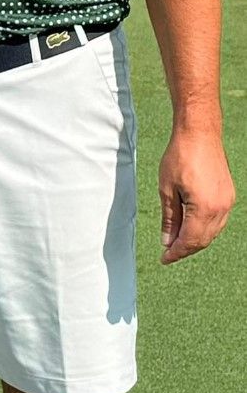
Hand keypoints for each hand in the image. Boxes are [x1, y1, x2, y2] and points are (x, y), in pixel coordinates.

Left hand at [158, 127, 234, 262]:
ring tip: (177, 241)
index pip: (190, 240)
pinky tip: (192, 227)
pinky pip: (218, 220)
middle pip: (203, 239)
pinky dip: (205, 228)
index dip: (176, 252)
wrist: (199, 133)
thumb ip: (169, 218)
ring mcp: (227, 201)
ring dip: (196, 240)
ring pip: (212, 232)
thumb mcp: (167, 189)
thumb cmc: (180, 157)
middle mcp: (220, 208)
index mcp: (204, 208)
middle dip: (185, 249)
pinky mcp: (228, 194)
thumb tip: (167, 241)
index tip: (164, 258)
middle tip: (168, 252)